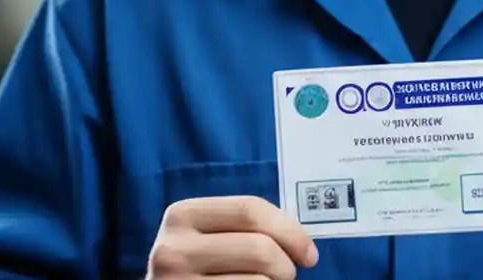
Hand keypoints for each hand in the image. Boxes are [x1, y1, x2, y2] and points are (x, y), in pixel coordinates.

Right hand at [148, 195, 319, 278]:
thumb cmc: (196, 267)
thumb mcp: (207, 238)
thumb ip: (241, 228)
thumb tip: (300, 239)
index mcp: (182, 215)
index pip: (249, 209)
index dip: (289, 230)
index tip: (309, 253)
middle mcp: (173, 249)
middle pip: (259, 248)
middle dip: (286, 265)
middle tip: (288, 275)